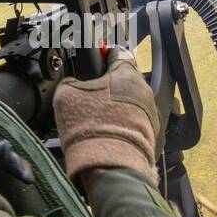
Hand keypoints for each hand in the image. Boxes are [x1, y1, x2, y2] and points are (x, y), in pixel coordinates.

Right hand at [53, 47, 159, 185]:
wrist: (110, 164)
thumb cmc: (91, 125)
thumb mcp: (66, 94)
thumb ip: (71, 81)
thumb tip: (72, 83)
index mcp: (126, 73)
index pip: (117, 52)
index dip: (103, 55)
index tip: (96, 59)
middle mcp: (144, 90)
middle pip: (124, 80)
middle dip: (108, 85)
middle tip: (89, 95)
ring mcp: (150, 113)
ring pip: (129, 102)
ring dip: (115, 106)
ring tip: (95, 118)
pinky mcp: (151, 134)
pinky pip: (133, 121)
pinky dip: (121, 124)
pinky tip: (105, 132)